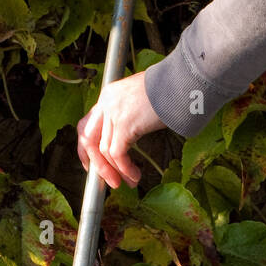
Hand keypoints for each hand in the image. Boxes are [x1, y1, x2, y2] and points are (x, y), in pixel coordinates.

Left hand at [76, 69, 165, 189]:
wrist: (179, 84)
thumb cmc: (168, 92)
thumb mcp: (139, 102)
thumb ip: (127, 117)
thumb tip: (126, 140)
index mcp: (108, 96)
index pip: (87, 125)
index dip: (85, 149)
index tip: (92, 165)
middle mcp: (107, 102)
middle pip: (88, 140)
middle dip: (97, 165)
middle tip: (110, 181)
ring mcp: (114, 112)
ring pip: (104, 151)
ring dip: (116, 171)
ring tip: (130, 181)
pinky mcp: (124, 124)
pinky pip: (118, 154)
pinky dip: (125, 169)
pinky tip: (135, 175)